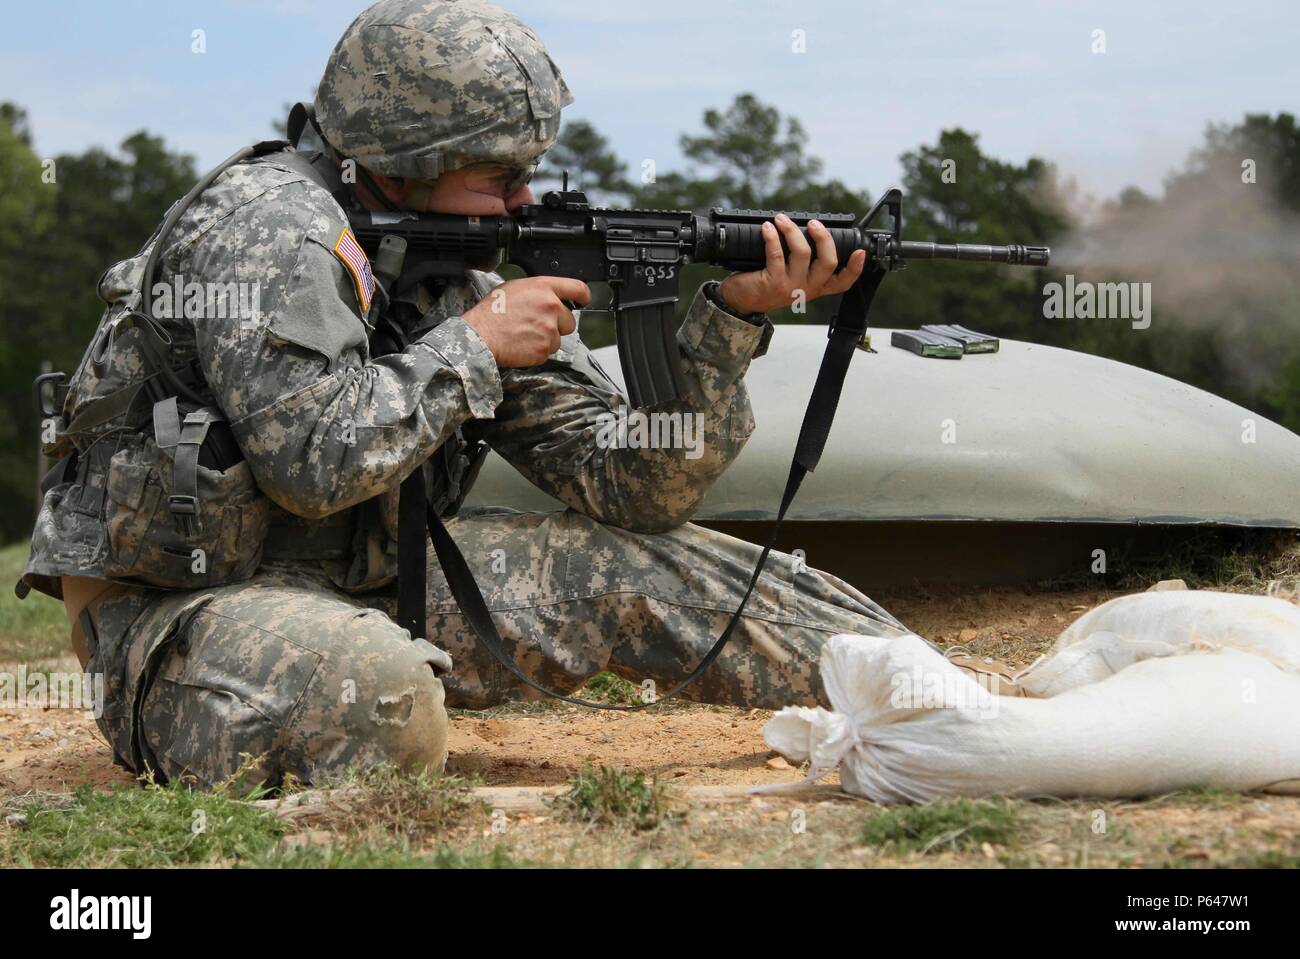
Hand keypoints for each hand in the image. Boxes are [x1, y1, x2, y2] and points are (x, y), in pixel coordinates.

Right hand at [462, 276, 589, 367]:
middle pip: (569, 321)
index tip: (583, 300)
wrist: (479, 336)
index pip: (576, 288)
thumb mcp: (513, 288)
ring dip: (545, 339)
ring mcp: (549, 329)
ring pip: (558, 339)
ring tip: (524, 335)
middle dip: (557, 325)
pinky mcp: (544, 349)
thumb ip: (536, 291)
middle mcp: (550, 307)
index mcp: (543, 288)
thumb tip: (547, 295)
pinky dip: (536, 351)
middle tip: (535, 325)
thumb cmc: (491, 313)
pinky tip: (522, 344)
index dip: (583, 296)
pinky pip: (547, 352)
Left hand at [717, 214, 866, 314]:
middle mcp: (807, 289)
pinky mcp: (773, 282)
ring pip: (803, 253)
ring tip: (782, 219)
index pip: (842, 282)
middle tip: (814, 223)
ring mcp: (791, 287)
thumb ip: (804, 263)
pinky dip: (772, 236)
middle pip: (828, 262)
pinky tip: (767, 228)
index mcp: (815, 287)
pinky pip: (777, 253)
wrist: (740, 302)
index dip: (855, 268)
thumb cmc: (765, 284)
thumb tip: (808, 230)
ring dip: (792, 230)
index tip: (860, 251)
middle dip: (824, 237)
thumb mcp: (791, 278)